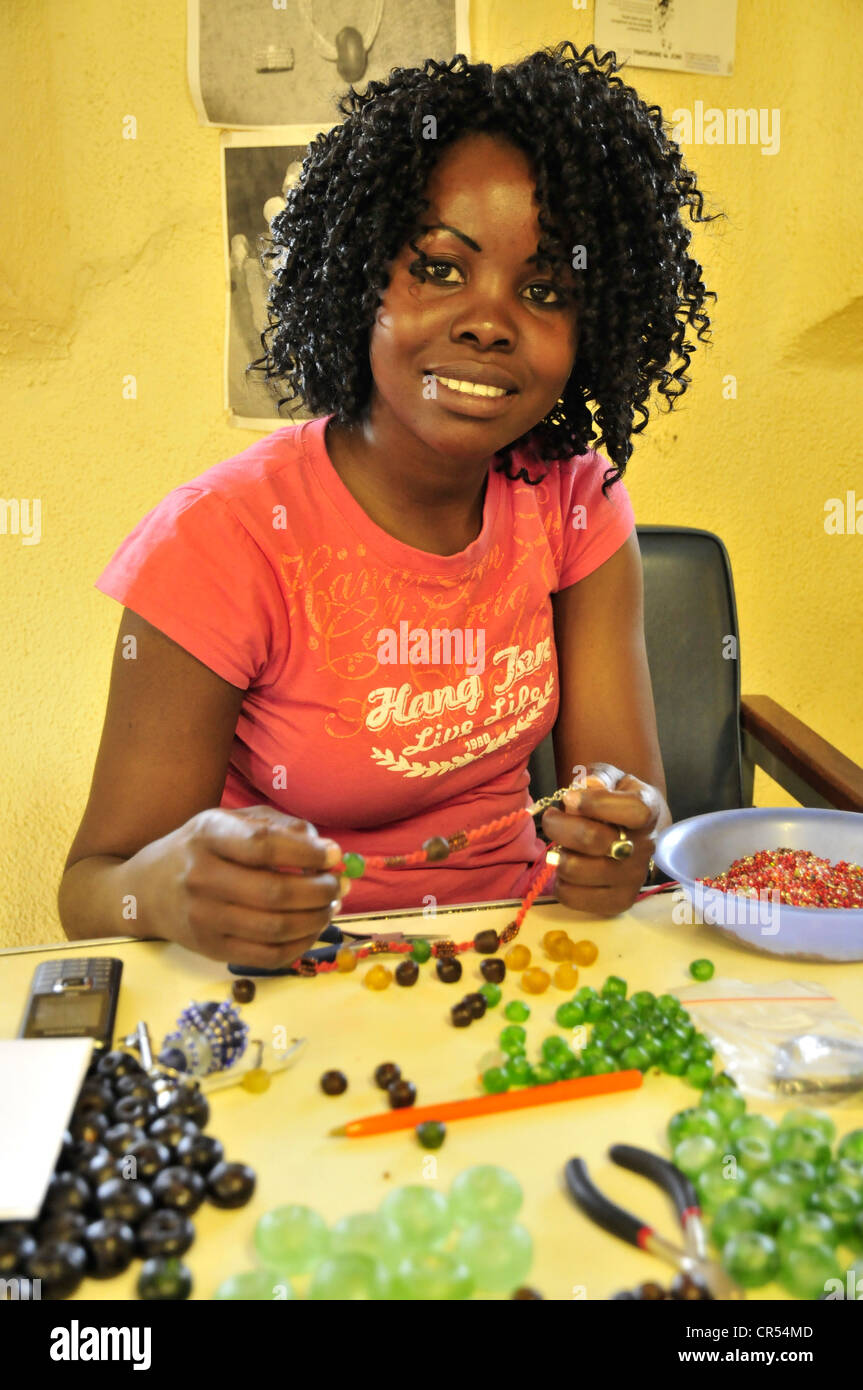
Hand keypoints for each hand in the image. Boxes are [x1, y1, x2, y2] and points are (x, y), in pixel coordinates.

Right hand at [147, 805, 344, 967]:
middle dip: (320, 890)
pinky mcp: (211, 949)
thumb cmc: (201, 848)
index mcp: (208, 835)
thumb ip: (278, 826)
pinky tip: (311, 928)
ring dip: (316, 919)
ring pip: (276, 929)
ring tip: (329, 905)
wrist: (146, 889)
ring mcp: (204, 918)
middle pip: (275, 893)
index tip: (335, 855)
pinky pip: (267, 956)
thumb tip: (325, 849)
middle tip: (338, 885)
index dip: (307, 852)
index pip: (263, 845)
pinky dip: (301, 944)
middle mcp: (201, 877)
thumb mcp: (230, 821)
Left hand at [540, 762, 663, 917]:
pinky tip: (567, 867)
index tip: (569, 798)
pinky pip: (574, 896)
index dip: (596, 803)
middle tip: (552, 818)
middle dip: (559, 826)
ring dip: (557, 854)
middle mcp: (645, 847)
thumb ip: (598, 776)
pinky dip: (560, 882)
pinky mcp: (618, 901)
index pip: (632, 810)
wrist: (633, 833)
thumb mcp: (611, 778)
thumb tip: (588, 785)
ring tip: (559, 844)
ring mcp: (634, 878)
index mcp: (649, 810)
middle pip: (593, 840)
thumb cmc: (616, 800)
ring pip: (577, 870)